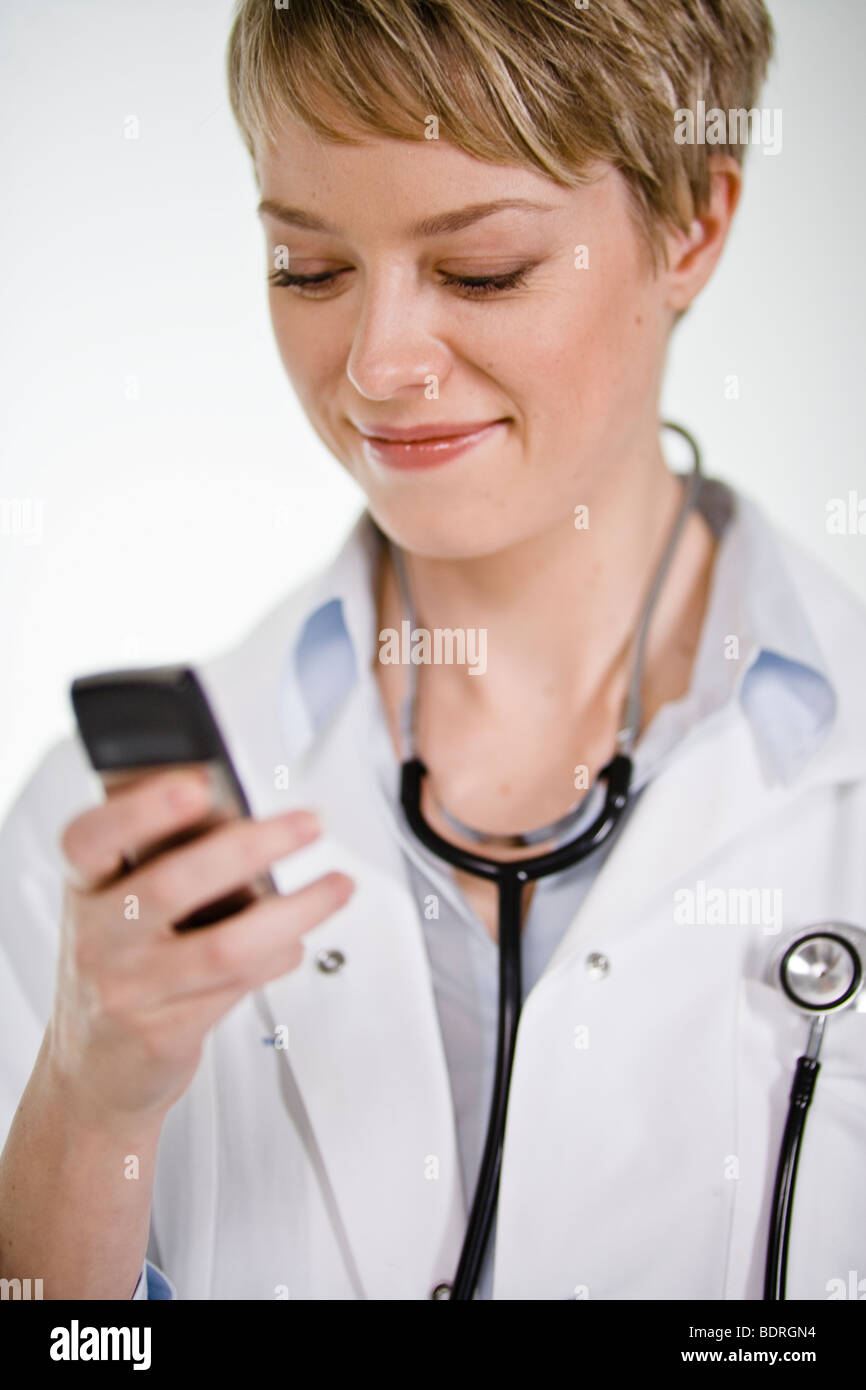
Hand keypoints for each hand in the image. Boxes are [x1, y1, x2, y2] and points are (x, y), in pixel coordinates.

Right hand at [50, 766, 353, 1123]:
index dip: (140, 809)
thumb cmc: (119, 965)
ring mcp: (128, 990)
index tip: (200, 783)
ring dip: (295, 911)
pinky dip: (278, 956)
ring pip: (223, 946)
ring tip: (336, 886)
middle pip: (171, 886)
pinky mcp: (163, 1035)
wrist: (95, 1068)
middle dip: (250, 848)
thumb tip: (242, 819)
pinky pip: (236, 987)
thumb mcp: (117, 906)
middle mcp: (98, 938)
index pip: (90, 839)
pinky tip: (296, 940)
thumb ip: (163, 862)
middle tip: (307, 825)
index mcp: (85, 889)